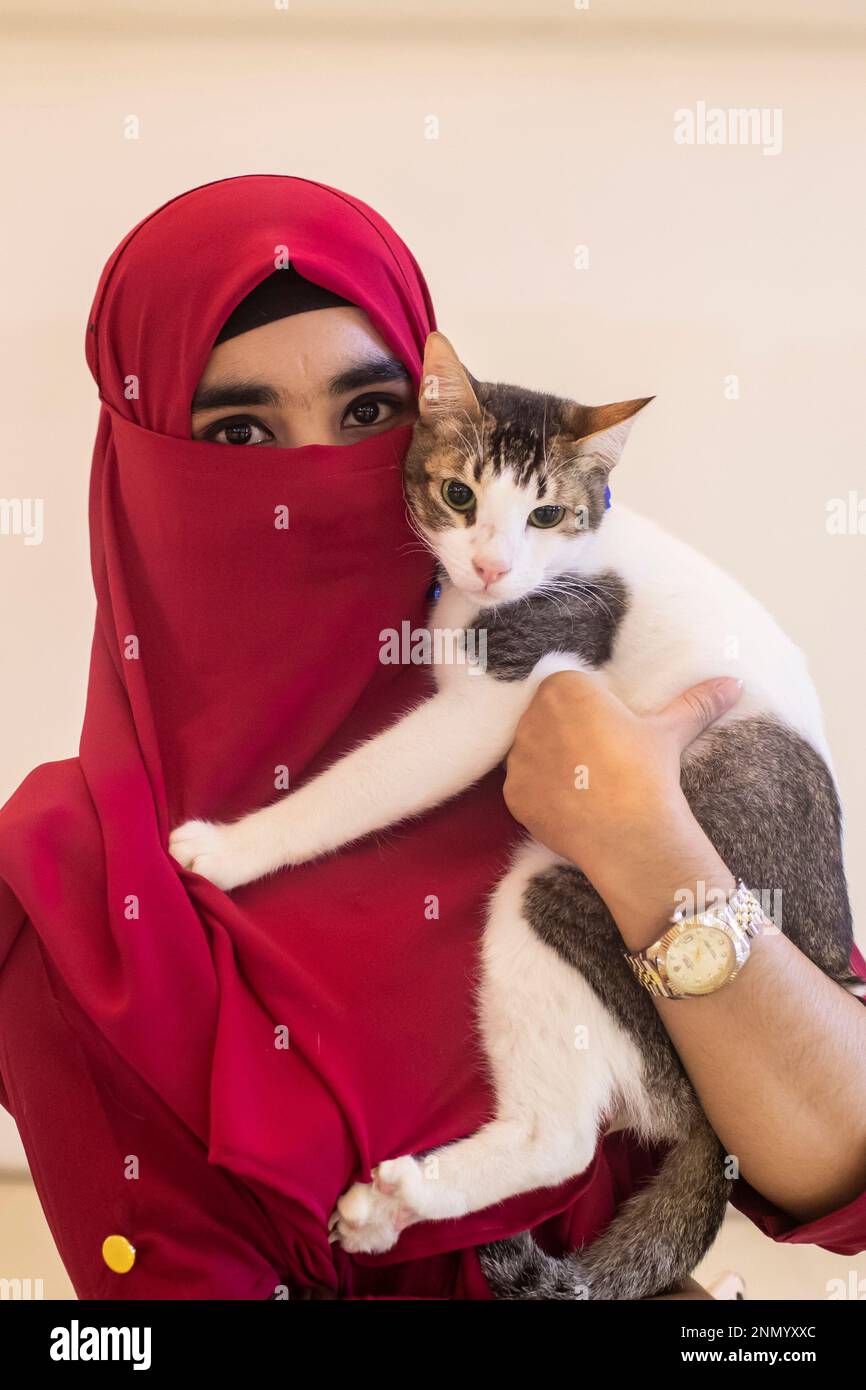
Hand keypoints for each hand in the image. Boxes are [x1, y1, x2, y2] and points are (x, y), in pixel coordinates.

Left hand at [502, 671, 742, 946]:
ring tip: (584, 781)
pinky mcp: (513, 795)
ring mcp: (519, 758)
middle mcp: (533, 717)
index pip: (566, 686)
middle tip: (597, 756)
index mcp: (565, 688)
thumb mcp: (670, 731)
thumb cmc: (648, 772)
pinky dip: (540, 793)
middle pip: (544, 716)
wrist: (630, 834)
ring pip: (531, 750)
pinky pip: (523, 786)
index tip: (605, 727)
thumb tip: (733, 684)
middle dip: (564, 731)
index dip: (585, 706)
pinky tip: (570, 804)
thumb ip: (696, 702)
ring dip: (549, 760)